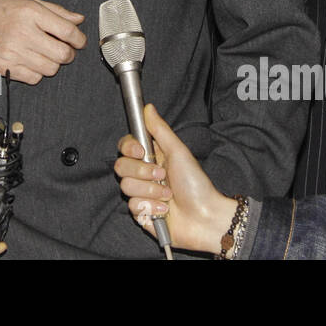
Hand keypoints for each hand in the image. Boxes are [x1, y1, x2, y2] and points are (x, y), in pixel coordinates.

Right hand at [0, 0, 84, 84]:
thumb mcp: (24, 1)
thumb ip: (54, 10)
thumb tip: (78, 19)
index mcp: (29, 12)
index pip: (67, 31)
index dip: (79, 39)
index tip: (79, 41)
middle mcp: (22, 32)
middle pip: (62, 54)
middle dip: (68, 53)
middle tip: (64, 49)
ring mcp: (12, 52)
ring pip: (50, 69)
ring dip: (53, 64)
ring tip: (45, 54)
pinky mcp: (4, 67)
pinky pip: (34, 78)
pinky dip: (37, 73)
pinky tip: (31, 61)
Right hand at [114, 104, 237, 254]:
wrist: (205, 217)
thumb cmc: (196, 185)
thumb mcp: (178, 152)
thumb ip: (160, 130)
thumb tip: (148, 108)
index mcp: (152, 157)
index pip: (125, 147)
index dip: (129, 148)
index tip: (141, 151)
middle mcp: (143, 175)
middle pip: (121, 166)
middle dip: (143, 172)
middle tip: (162, 175)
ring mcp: (141, 194)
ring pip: (126, 187)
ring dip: (151, 191)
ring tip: (168, 195)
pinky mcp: (141, 213)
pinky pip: (133, 207)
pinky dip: (151, 208)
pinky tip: (165, 209)